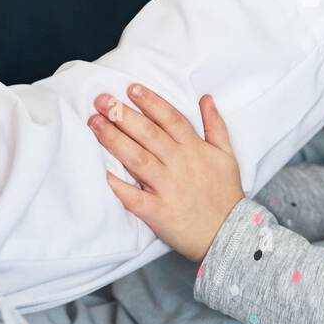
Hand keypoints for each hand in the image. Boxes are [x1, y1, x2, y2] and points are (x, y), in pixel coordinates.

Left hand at [88, 84, 243, 261]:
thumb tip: (206, 98)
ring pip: (138, 159)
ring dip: (114, 140)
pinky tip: (102, 173)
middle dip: (124, 115)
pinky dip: (119, 186)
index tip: (131, 88)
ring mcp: (168, 188)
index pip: (170, 119)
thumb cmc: (225, 194)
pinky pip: (134, 198)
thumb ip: (215, 126)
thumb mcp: (226, 155)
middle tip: (102, 100)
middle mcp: (180, 165)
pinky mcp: (158, 212)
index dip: (150, 102)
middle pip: (149, 134)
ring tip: (95, 123)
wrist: (229, 235)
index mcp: (195, 149)